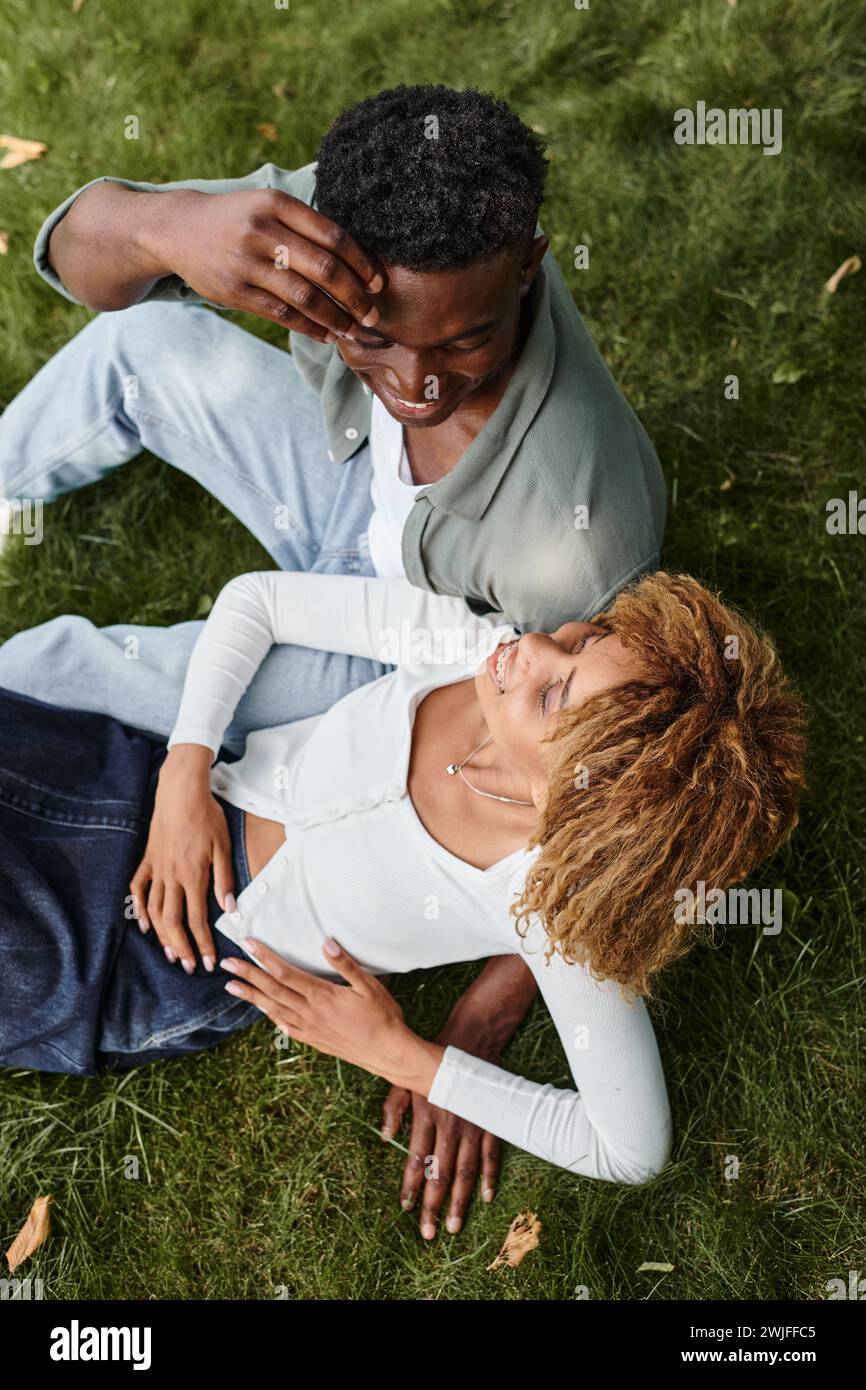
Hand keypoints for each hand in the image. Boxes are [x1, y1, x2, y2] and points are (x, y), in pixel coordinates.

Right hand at [129, 744, 232, 972]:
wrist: (180, 792)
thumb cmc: (207, 816)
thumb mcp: (223, 846)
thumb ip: (225, 879)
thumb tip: (230, 908)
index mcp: (193, 876)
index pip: (197, 920)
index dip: (203, 944)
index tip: (208, 962)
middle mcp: (172, 878)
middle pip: (173, 923)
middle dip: (182, 948)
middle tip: (190, 967)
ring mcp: (156, 870)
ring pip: (155, 911)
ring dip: (162, 936)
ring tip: (171, 954)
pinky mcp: (147, 860)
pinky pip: (138, 889)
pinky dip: (139, 908)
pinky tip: (144, 924)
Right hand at [163, 188, 385, 339]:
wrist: (177, 230)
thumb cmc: (237, 220)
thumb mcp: (267, 207)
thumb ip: (305, 227)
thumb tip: (357, 263)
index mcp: (277, 204)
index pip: (333, 236)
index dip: (362, 263)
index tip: (378, 283)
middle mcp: (262, 231)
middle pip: (324, 268)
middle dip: (355, 297)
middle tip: (373, 315)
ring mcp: (247, 263)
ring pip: (305, 297)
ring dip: (335, 318)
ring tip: (352, 330)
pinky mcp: (235, 292)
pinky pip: (282, 315)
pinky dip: (310, 327)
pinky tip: (326, 334)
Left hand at [220, 938, 442, 1093]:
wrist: (387, 1053)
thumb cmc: (383, 1017)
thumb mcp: (370, 986)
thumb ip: (346, 965)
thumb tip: (326, 943)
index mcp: (322, 996)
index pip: (285, 973)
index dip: (264, 958)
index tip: (248, 944)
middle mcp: (310, 1012)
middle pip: (272, 990)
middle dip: (248, 975)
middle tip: (226, 964)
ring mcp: (310, 1028)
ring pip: (274, 1009)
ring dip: (252, 996)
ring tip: (232, 987)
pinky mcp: (315, 1040)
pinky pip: (287, 1027)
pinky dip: (272, 1017)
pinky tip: (265, 1013)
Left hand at [380, 954, 538, 1238]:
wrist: (472, 1036)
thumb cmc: (434, 1059)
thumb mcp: (406, 1077)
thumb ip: (394, 1107)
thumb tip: (384, 1136)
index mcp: (425, 1114)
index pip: (415, 1158)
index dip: (409, 1185)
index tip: (405, 1209)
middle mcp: (448, 1124)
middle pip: (440, 1172)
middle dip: (433, 1205)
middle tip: (428, 1234)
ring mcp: (472, 1124)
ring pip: (465, 1170)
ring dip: (460, 1201)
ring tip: (454, 1227)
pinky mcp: (491, 1120)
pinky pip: (491, 1154)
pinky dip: (489, 1176)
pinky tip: (487, 1198)